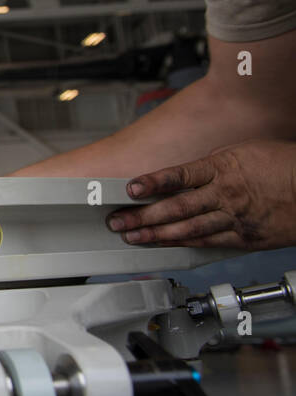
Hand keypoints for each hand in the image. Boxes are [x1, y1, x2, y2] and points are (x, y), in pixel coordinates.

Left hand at [105, 138, 295, 249]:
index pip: (179, 175)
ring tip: (132, 237)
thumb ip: (212, 163)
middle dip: (142, 216)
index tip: (130, 187)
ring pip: (187, 229)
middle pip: (176, 207)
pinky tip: (164, 244)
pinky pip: (207, 241)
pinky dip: (182, 244)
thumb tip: (188, 172)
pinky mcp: (244, 238)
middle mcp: (225, 194)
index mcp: (223, 168)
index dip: (153, 182)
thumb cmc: (283, 165)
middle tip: (116, 221)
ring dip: (156, 234)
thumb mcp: (243, 151)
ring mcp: (234, 218)